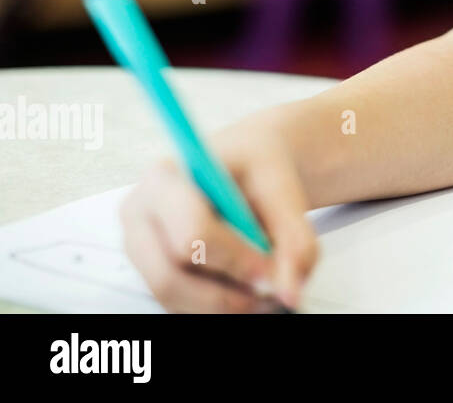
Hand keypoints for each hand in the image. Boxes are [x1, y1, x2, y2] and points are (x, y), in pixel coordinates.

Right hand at [120, 118, 317, 312]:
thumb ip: (294, 237)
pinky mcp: (149, 274)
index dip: (235, 260)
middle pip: (170, 277)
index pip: (191, 233)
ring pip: (174, 299)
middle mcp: (139, 216)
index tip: (272, 272)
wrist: (241, 164)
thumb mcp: (284, 187)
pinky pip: (179, 306)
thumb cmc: (255, 167)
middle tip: (271, 292)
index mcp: (164, 179)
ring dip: (224, 305)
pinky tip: (246, 289)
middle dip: (226, 295)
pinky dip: (217, 307)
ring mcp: (139, 251)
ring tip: (265, 290)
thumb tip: (290, 291)